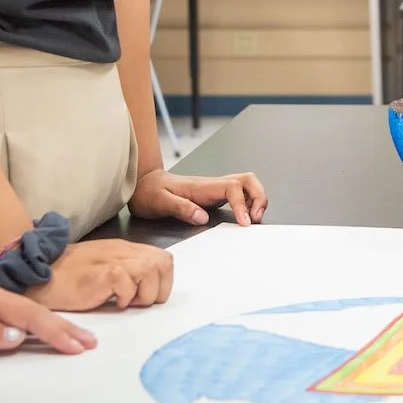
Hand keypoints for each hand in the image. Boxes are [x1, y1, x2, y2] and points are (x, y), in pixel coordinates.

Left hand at [0, 282, 96, 375]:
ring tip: (83, 341)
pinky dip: (44, 331)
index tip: (75, 347)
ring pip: (34, 317)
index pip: (28, 316)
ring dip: (59, 329)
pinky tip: (55, 338)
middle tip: (91, 344)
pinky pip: (24, 324)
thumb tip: (18, 334)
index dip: (53, 331)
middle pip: (37, 313)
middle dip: (65, 328)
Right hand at [31, 240, 172, 311]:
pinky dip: (126, 296)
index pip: (163, 258)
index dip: (163, 281)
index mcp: (123, 249)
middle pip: (163, 263)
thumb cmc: (66, 277)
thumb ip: (125, 271)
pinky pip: (128, 281)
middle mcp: (121, 250)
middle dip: (159, 288)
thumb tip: (148, 288)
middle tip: (138, 301)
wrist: (37, 274)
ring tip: (125, 302)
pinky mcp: (101, 273)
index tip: (146, 296)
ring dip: (144, 293)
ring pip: (151, 270)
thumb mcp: (102, 267)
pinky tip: (112, 302)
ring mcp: (111, 260)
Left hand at [129, 168, 267, 226]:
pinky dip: (249, 203)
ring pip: (246, 185)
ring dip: (257, 199)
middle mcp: (212, 185)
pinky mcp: (215, 196)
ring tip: (254, 219)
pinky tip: (244, 218)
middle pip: (247, 180)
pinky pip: (240, 195)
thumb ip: (180, 208)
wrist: (143, 185)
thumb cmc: (149, 193)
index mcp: (202, 187)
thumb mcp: (159, 202)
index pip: (232, 188)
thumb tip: (203, 217)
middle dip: (259, 197)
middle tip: (256, 219)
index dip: (242, 204)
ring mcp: (215, 190)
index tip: (244, 222)